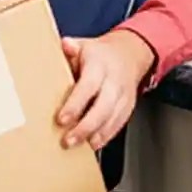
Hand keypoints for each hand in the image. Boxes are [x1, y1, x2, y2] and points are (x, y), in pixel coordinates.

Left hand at [56, 30, 155, 150]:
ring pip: (112, 118)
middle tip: (68, 140)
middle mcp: (114, 81)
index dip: (75, 104)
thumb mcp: (84, 46)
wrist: (129, 54)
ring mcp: (123, 95)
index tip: (62, 119)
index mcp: (100, 65)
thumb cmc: (100, 54)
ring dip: (95, 134)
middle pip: (102, 107)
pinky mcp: (128, 106)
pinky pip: (119, 123)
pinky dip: (107, 135)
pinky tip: (94, 144)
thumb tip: (65, 45)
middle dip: (85, 126)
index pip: (88, 87)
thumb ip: (72, 48)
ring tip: (78, 146)